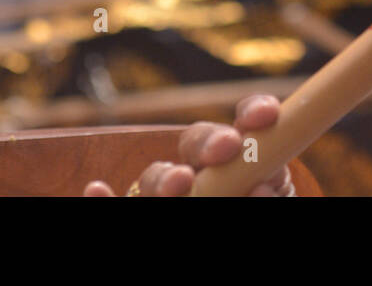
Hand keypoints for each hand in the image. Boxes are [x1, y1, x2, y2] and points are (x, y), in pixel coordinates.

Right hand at [83, 94, 293, 196]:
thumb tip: (261, 187)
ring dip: (163, 177)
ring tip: (179, 184)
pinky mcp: (139, 206)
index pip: (247, 120)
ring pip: (156, 176)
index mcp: (246, 158)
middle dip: (206, 141)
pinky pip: (121, 202)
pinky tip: (97, 189)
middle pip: (195, 141)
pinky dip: (105, 199)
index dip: (253, 110)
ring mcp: (171, 191)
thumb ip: (274, 193)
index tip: (266, 115)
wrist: (243, 261)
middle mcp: (204, 168)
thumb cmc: (261, 206)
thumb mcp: (274, 201)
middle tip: (226, 147)